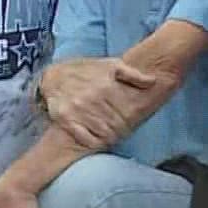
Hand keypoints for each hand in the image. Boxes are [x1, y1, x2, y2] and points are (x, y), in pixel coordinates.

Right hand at [38, 57, 157, 149]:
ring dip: (110, 136)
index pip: (127, 111)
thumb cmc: (87, 71)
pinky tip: (98, 138)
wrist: (54, 76)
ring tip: (113, 134)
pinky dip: (95, 142)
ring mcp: (76, 109)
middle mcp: (91, 97)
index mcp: (105, 85)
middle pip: (116, 124)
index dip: (132, 119)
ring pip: (103, 133)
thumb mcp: (111, 65)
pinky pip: (86, 139)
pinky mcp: (64, 119)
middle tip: (124, 130)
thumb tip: (153, 82)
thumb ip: (133, 74)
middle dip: (122, 129)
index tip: (133, 121)